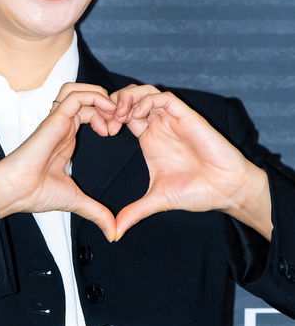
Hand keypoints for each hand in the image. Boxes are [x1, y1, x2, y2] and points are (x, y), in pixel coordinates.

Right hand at [0, 83, 116, 241]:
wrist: (18, 191)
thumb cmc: (37, 193)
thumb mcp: (76, 200)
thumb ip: (96, 211)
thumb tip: (112, 232)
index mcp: (66, 137)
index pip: (90, 113)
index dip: (107, 118)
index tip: (117, 133)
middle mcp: (63, 125)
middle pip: (86, 97)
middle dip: (107, 105)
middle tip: (120, 121)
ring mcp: (58, 119)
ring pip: (79, 90)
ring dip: (100, 96)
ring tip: (113, 113)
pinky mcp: (55, 118)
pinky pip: (75, 96)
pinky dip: (94, 98)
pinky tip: (106, 114)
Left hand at [108, 85, 272, 240]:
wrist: (226, 190)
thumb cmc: (196, 192)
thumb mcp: (157, 200)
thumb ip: (135, 211)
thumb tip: (115, 232)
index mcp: (148, 138)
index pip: (121, 115)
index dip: (107, 118)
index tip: (100, 132)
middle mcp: (158, 125)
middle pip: (129, 98)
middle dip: (112, 103)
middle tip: (105, 120)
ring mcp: (171, 119)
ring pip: (144, 92)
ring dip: (127, 98)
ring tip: (118, 115)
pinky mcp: (186, 116)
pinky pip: (163, 98)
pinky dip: (147, 101)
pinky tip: (138, 115)